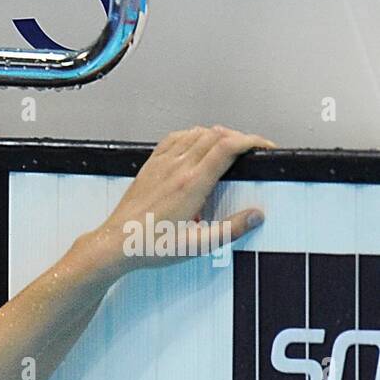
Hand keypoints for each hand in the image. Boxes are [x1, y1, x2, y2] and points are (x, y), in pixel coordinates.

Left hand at [79, 125, 275, 278]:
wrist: (115, 244)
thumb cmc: (150, 246)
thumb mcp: (196, 246)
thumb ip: (230, 229)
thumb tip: (255, 216)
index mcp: (191, 184)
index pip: (227, 146)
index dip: (251, 141)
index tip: (265, 147)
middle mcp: (176, 168)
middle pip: (215, 134)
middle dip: (240, 137)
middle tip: (252, 150)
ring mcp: (161, 165)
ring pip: (195, 133)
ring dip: (216, 135)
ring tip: (229, 148)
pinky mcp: (149, 166)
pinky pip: (174, 139)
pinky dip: (191, 135)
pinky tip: (196, 146)